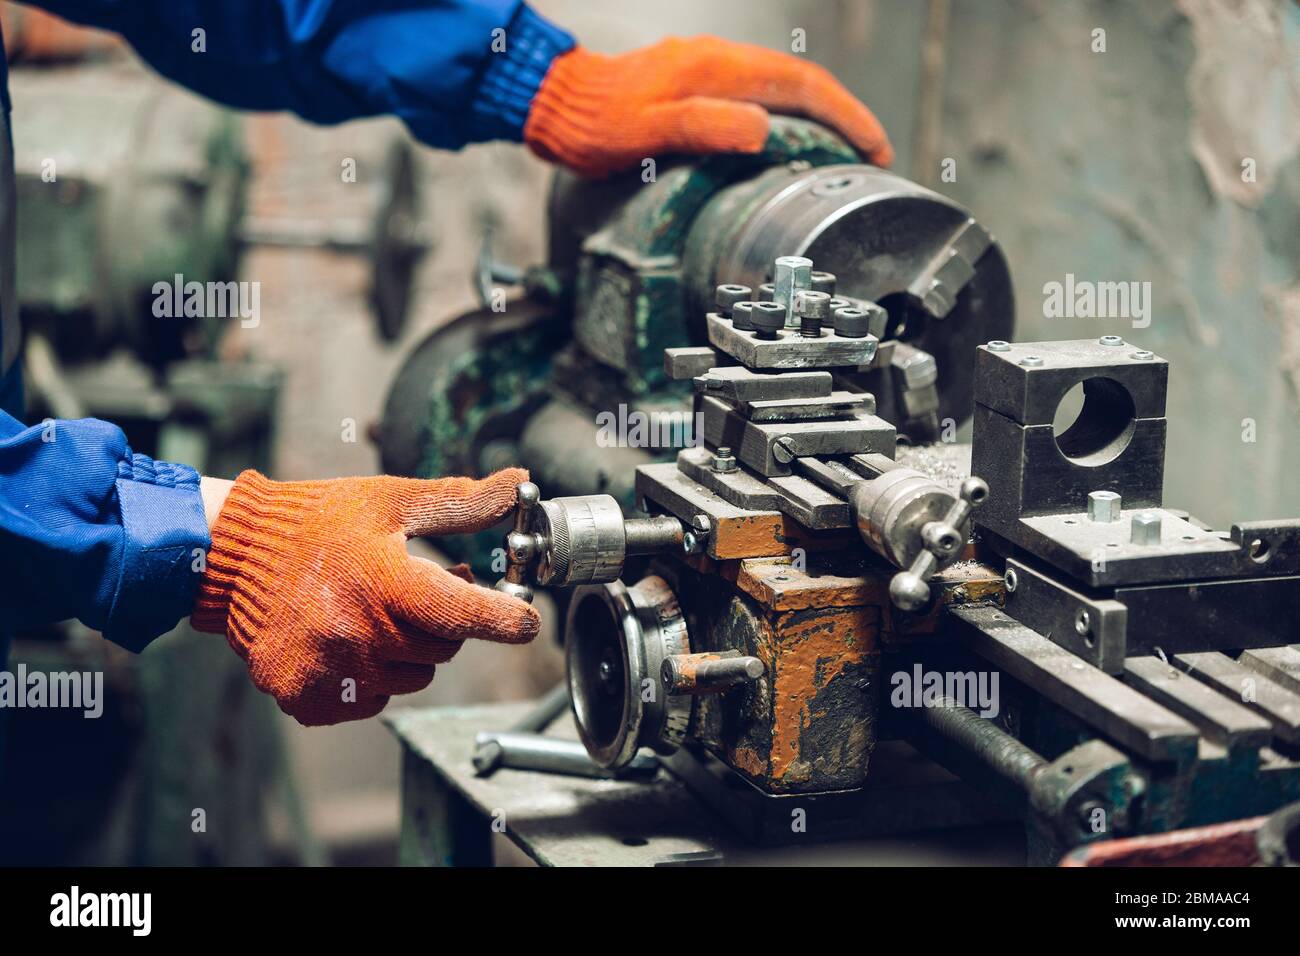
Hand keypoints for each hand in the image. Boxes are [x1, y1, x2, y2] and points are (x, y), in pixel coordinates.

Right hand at [191, 468, 537, 725]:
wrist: (230, 557)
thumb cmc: (315, 521)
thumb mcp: (391, 500)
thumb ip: (461, 501)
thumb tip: (519, 482)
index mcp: (383, 583)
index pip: (464, 615)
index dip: (505, 620)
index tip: (528, 621)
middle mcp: (359, 635)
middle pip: (442, 650)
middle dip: (445, 621)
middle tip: (427, 587)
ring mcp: (331, 674)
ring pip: (411, 679)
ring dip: (409, 649)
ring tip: (381, 609)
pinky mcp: (308, 699)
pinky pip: (371, 700)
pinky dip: (371, 676)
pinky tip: (349, 637)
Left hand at [524, 35, 891, 177]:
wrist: (554, 103)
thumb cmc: (595, 124)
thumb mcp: (648, 132)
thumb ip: (705, 127)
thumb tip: (762, 130)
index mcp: (716, 69)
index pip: (803, 87)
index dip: (846, 117)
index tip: (874, 149)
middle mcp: (719, 60)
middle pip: (802, 82)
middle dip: (845, 116)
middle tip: (872, 154)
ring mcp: (707, 69)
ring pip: (782, 87)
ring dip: (820, 115)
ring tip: (842, 150)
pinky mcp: (695, 83)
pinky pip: (758, 93)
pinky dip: (788, 115)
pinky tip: (789, 139)